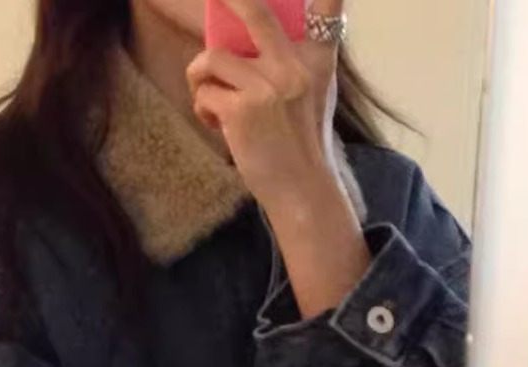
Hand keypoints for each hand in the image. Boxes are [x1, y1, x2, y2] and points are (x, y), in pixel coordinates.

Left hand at [186, 0, 345, 209]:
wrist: (301, 188)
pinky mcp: (240, 110)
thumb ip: (291, 64)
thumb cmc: (300, 144)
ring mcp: (265, 86)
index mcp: (316, 59)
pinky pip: (204, 92)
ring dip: (200, 77)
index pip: (327, 9)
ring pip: (213, 58)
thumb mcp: (312, 94)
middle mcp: (292, 66)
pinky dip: (203, 107)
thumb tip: (245, 43)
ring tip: (209, 100)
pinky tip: (214, 124)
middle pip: (255, 11)